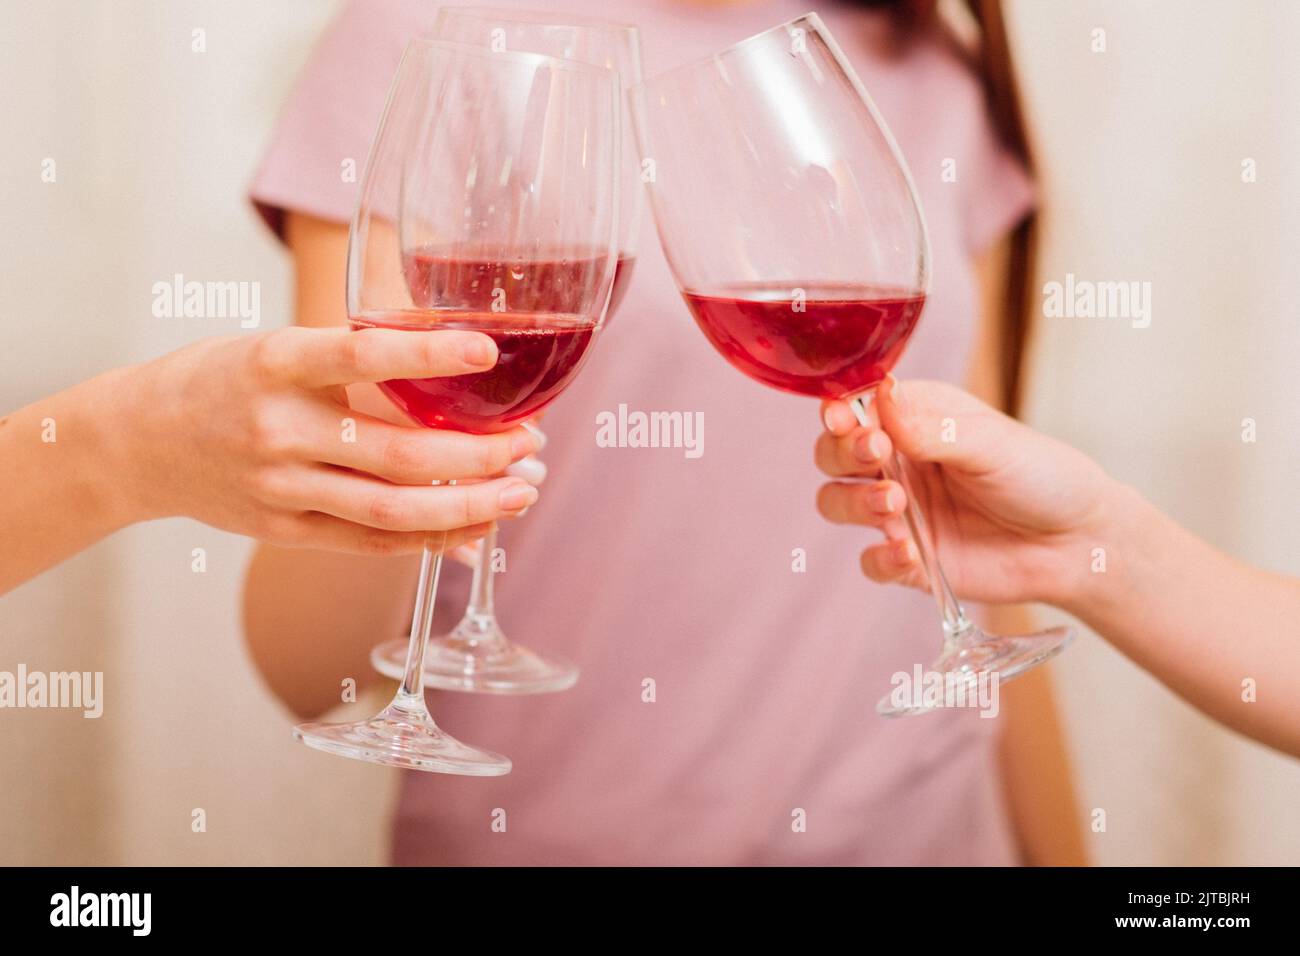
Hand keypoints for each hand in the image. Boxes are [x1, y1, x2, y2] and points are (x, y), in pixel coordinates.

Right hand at [107, 326, 540, 554]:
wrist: (136, 442)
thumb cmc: (220, 381)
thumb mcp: (276, 348)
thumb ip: (352, 365)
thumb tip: (453, 374)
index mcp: (275, 362)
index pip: (362, 356)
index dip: (430, 356)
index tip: (489, 352)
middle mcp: (277, 428)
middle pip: (397, 454)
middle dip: (479, 454)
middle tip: (531, 445)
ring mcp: (279, 487)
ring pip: (391, 509)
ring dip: (468, 506)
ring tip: (520, 494)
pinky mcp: (281, 530)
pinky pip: (367, 543)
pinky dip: (427, 541)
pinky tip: (474, 533)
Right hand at [816, 377, 1121, 608]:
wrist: (1078, 543)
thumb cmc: (1043, 476)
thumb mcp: (992, 443)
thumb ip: (933, 429)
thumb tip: (880, 401)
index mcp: (915, 419)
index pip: (857, 407)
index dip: (840, 411)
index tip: (842, 418)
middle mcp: (898, 463)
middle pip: (832, 454)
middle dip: (841, 454)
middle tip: (875, 454)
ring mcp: (900, 513)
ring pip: (837, 503)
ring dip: (854, 502)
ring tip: (893, 503)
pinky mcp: (910, 560)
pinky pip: (870, 562)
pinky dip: (880, 559)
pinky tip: (908, 553)